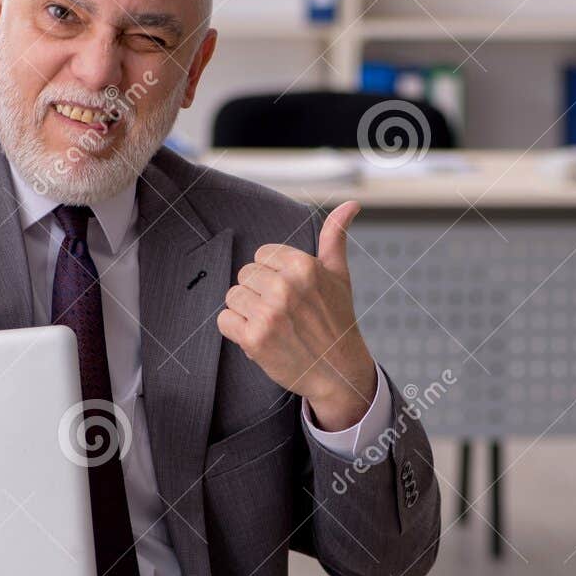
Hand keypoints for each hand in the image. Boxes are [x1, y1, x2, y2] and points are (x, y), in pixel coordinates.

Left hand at [216, 200, 378, 430]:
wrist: (339, 372)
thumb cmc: (337, 322)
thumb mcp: (339, 275)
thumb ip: (335, 237)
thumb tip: (350, 204)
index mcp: (303, 266)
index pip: (261, 255)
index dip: (272, 274)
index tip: (289, 293)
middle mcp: (285, 287)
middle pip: (244, 275)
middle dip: (259, 293)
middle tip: (283, 312)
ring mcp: (269, 314)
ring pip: (232, 296)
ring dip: (246, 312)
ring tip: (271, 325)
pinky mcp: (254, 339)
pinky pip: (224, 320)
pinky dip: (237, 331)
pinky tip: (260, 337)